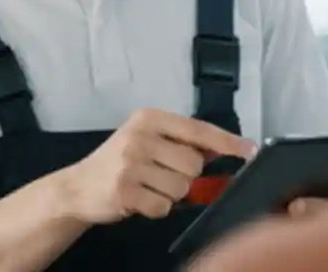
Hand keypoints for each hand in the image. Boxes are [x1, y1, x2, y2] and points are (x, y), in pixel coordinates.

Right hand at [60, 108, 255, 224]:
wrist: (77, 187)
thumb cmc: (120, 162)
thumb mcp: (148, 141)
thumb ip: (182, 141)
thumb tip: (225, 146)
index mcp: (150, 118)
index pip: (198, 129)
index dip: (227, 142)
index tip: (250, 150)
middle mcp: (141, 136)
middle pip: (194, 164)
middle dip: (185, 176)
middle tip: (161, 175)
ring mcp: (131, 163)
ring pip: (181, 187)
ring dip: (170, 194)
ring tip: (148, 187)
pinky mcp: (124, 190)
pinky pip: (163, 206)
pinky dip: (156, 208)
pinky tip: (139, 199)